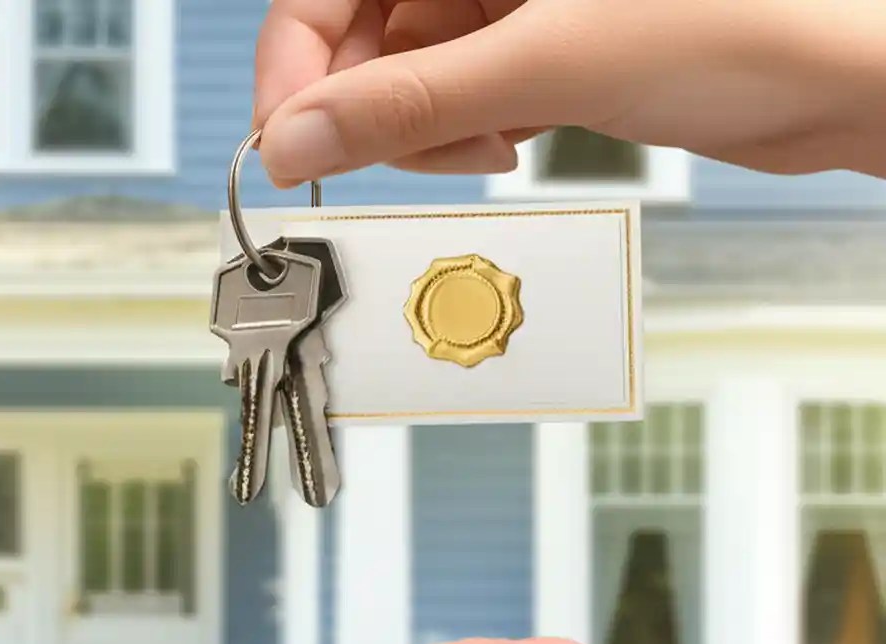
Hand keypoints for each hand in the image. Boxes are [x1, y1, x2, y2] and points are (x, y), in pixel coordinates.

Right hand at [253, 0, 885, 185]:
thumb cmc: (739, 21)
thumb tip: (297, 137)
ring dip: (425, 130)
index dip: (295, 66)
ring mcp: (503, 5)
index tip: (288, 142)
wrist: (837, 78)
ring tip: (490, 140)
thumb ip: (407, 103)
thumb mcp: (544, 63)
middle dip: (371, 108)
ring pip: (403, 78)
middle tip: (405, 152)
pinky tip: (515, 135)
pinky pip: (453, 99)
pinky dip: (466, 134)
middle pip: (359, 38)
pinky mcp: (531, 49)